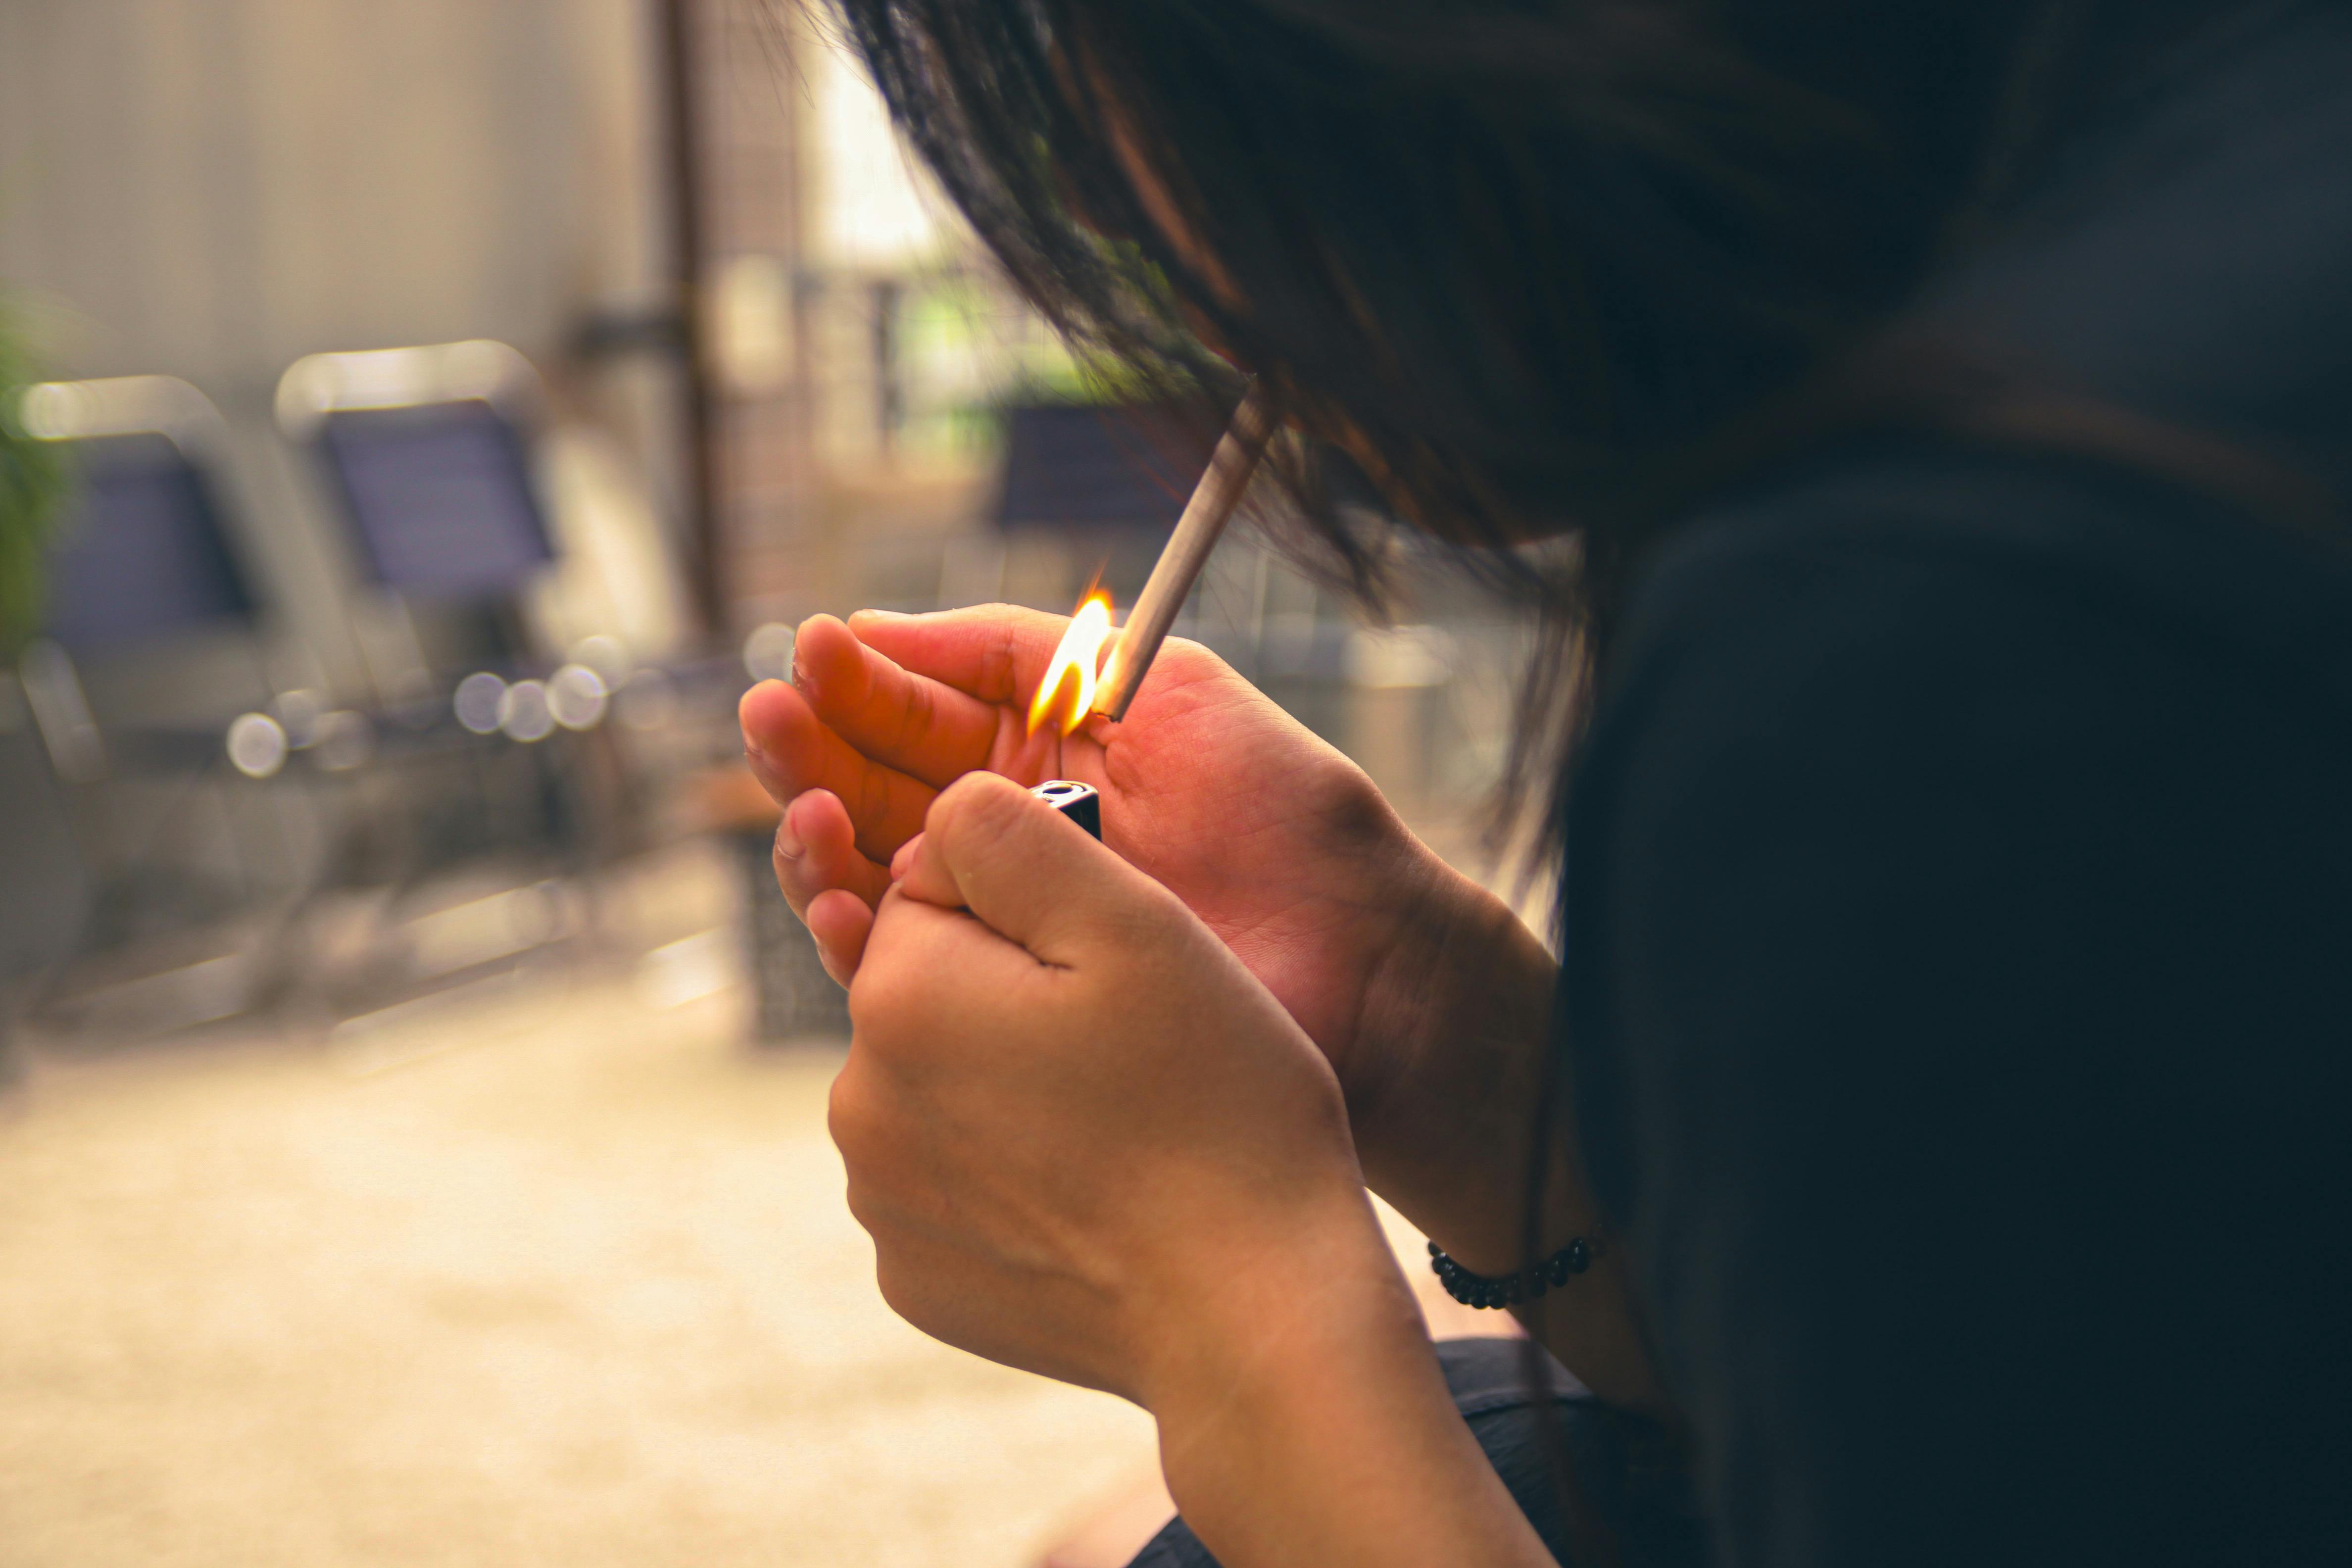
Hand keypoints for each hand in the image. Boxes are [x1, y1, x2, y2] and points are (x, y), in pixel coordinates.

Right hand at [739, 605, 1457, 1103]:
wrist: (1362, 956)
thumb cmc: (1286, 816)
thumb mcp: (1165, 687)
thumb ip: (1028, 650)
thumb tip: (886, 628)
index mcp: (1041, 755)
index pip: (919, 712)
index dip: (860, 681)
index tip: (811, 650)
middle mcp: (1007, 836)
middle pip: (872, 789)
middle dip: (810, 749)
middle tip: (769, 716)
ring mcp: (1002, 923)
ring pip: (871, 876)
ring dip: (816, 837)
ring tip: (798, 803)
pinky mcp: (1008, 1003)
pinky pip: (903, 971)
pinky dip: (856, 934)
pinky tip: (834, 897)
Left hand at [834, 770, 1411, 1403]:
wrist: (1253, 1312)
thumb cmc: (1212, 1104)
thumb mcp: (1132, 924)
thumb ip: (1014, 833)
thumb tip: (938, 813)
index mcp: (898, 995)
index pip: (934, 889)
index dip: (1035, 908)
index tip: (1116, 961)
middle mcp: (858, 1102)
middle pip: (932, 990)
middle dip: (1014, 995)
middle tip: (1135, 1046)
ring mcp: (884, 1203)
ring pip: (943, 1086)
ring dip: (1014, 1084)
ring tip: (1125, 1122)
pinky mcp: (918, 1278)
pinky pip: (956, 1184)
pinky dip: (1015, 1177)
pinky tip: (1100, 1195)